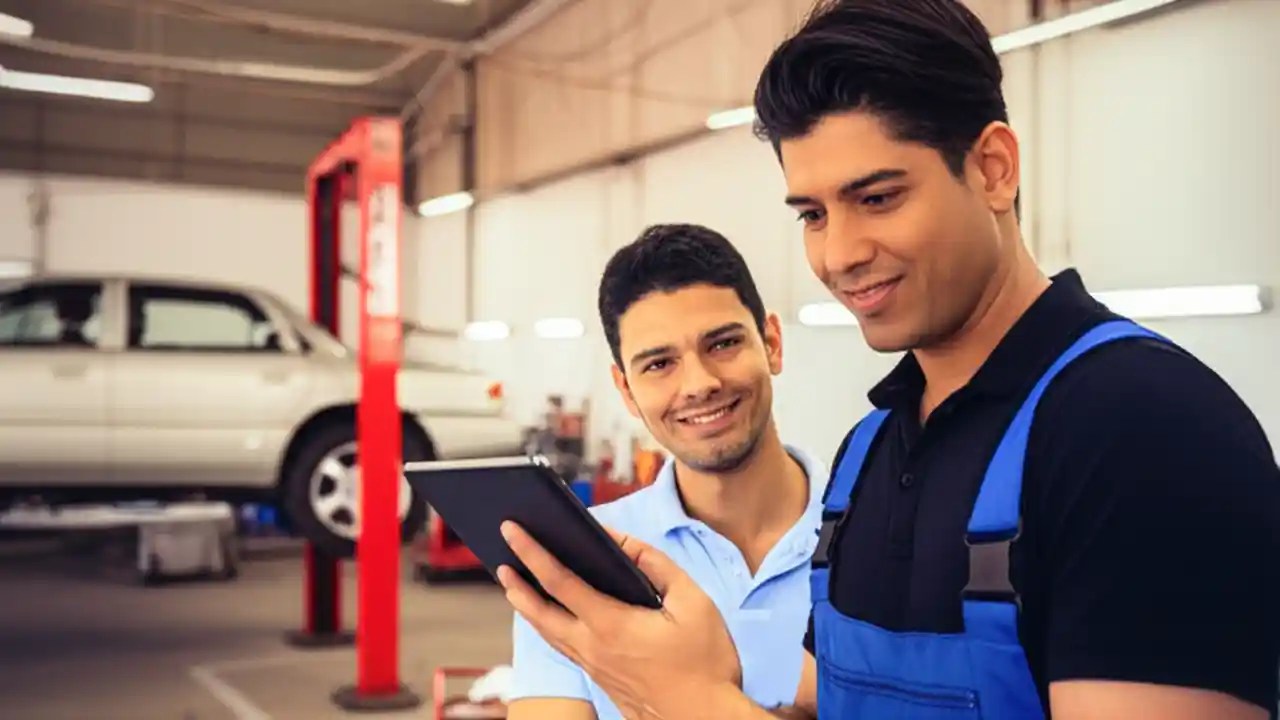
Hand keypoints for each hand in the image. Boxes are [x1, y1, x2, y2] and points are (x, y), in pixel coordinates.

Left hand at [498, 521, 742, 718]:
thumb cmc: (705, 664)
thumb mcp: (693, 603)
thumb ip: (656, 565)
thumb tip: (623, 542)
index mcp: (610, 624)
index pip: (558, 580)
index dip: (531, 551)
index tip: (512, 529)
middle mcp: (592, 648)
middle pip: (539, 612)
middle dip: (516, 583)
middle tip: (500, 560)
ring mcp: (594, 667)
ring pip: (548, 633)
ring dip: (527, 607)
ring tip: (514, 586)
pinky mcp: (601, 680)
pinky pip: (564, 647)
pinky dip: (548, 626)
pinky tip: (551, 620)